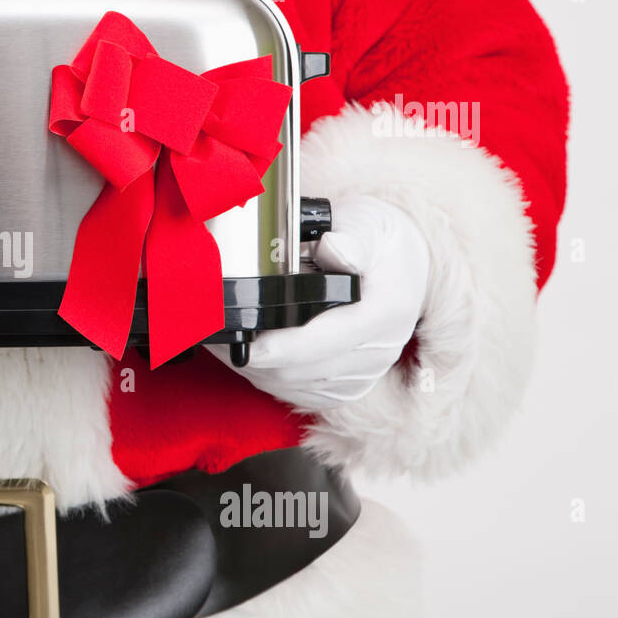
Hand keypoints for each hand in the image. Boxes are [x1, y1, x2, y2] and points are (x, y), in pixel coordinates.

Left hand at [206, 195, 429, 409]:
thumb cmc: (378, 241)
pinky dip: (268, 377)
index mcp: (386, 311)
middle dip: (257, 359)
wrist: (402, 264)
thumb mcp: (368, 224)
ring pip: (295, 386)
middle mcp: (379, 350)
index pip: (331, 340)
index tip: (250, 348)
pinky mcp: (347, 386)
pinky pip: (299, 392)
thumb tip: (333, 248)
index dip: (286, 348)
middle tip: (215, 339)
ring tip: (224, 343)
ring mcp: (364, 373)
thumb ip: (350, 238)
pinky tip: (248, 354)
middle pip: (305, 370)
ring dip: (256, 370)